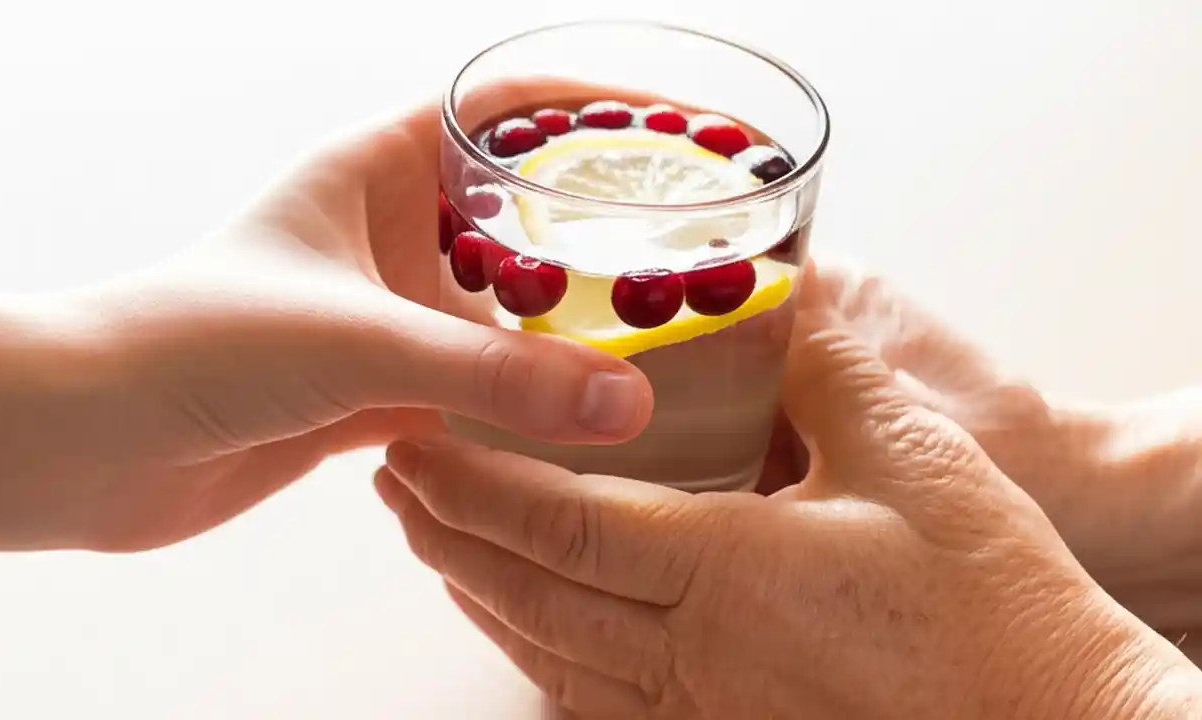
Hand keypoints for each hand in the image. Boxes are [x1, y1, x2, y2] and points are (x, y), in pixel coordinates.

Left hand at [0, 81, 654, 551]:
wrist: (89, 443)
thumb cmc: (194, 343)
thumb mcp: (359, 339)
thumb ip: (495, 373)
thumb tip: (625, 401)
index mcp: (374, 171)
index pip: (499, 111)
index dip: (586, 109)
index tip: (675, 127)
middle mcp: (386, 236)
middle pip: (515, 211)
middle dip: (594, 226)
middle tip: (690, 246)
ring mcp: (384, 316)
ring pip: (499, 310)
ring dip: (565, 326)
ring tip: (662, 335)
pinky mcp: (375, 389)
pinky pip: (473, 387)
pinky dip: (522, 402)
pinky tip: (584, 415)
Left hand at [374, 271, 1200, 718]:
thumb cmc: (992, 599)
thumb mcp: (914, 456)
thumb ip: (826, 372)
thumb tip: (776, 303)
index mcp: (723, 572)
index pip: (555, 526)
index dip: (471, 483)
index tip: (414, 442)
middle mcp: (691, 652)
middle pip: (527, 593)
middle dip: (446, 534)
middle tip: (395, 482)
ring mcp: (700, 708)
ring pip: (548, 655)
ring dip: (478, 594)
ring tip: (434, 545)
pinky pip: (594, 704)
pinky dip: (537, 657)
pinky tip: (526, 634)